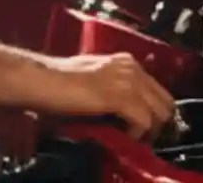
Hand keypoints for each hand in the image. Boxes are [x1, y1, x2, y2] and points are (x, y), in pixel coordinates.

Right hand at [0, 34, 175, 141]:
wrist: (36, 81)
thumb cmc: (56, 85)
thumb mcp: (93, 82)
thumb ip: (114, 93)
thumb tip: (130, 118)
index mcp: (126, 62)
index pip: (159, 92)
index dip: (155, 115)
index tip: (144, 132)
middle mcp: (130, 66)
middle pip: (166, 104)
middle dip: (157, 125)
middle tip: (139, 140)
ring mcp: (126, 79)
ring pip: (160, 114)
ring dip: (147, 131)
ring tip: (128, 139)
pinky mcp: (119, 94)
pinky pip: (143, 121)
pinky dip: (135, 134)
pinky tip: (119, 135)